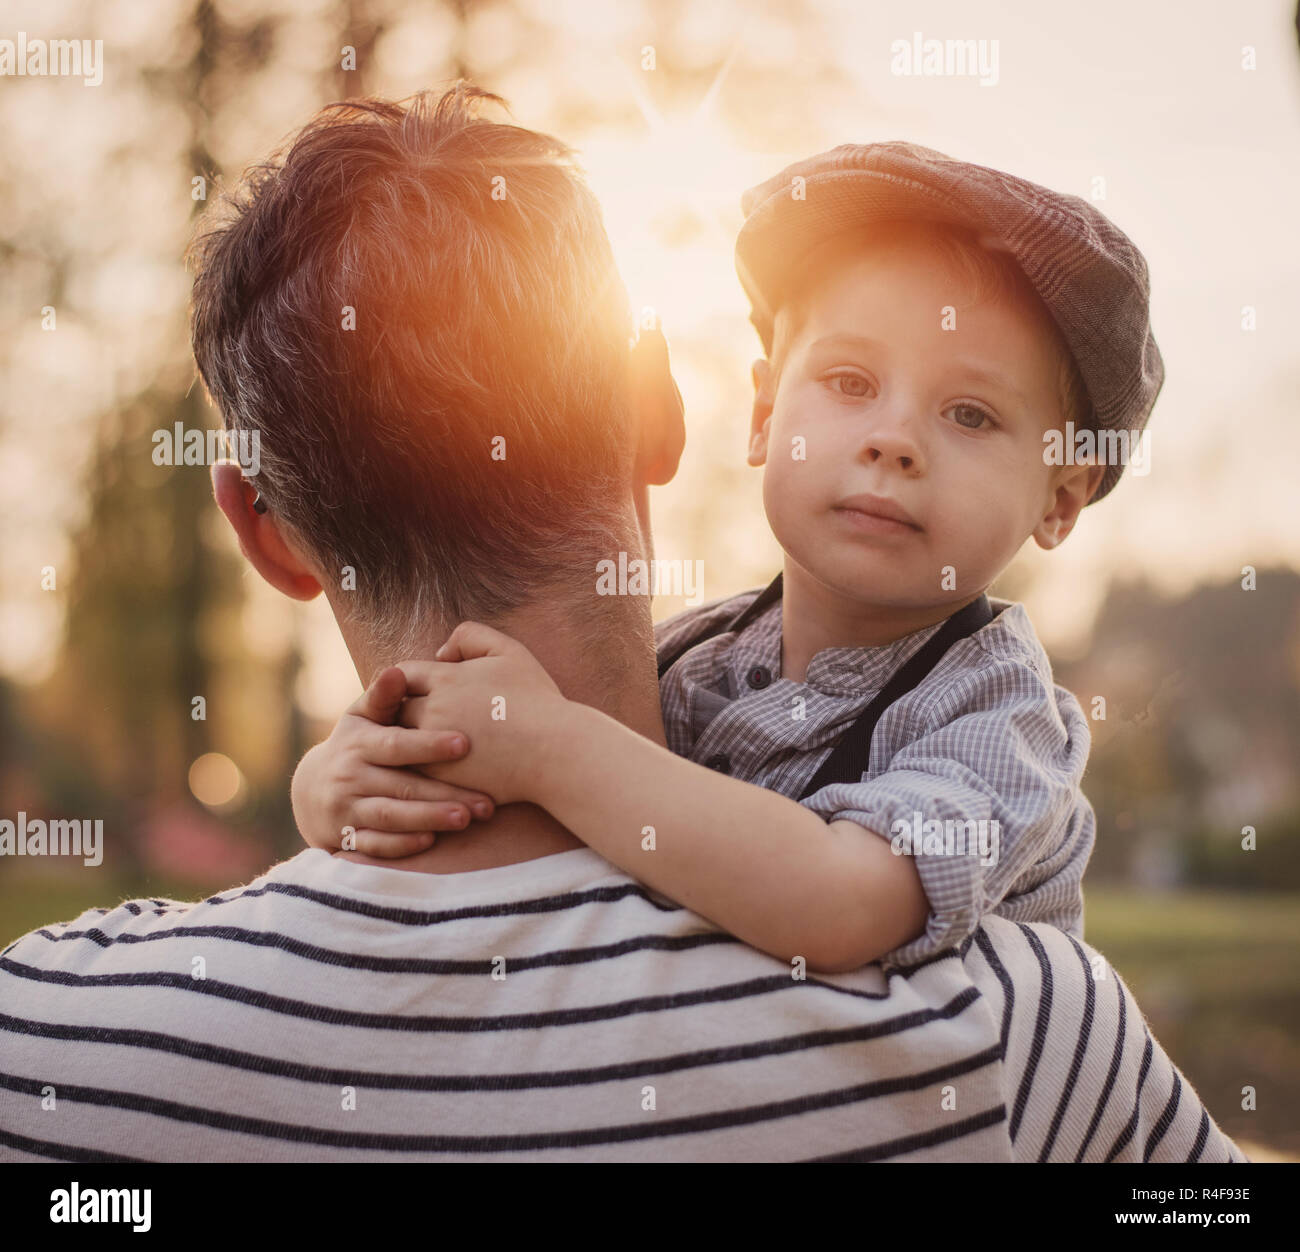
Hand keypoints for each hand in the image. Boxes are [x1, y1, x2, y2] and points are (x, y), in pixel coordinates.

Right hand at [290, 666, 496, 858]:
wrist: (311, 790)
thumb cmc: (355, 744)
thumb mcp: (361, 717)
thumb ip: (383, 697)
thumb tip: (397, 671)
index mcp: (359, 744)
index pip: (396, 745)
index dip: (428, 745)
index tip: (464, 744)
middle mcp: (350, 777)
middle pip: (401, 787)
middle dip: (443, 793)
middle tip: (485, 801)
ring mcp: (347, 810)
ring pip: (390, 818)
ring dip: (428, 819)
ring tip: (466, 819)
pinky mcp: (347, 840)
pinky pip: (375, 845)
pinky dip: (401, 845)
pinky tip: (432, 841)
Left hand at [396, 622, 567, 803]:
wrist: (555, 751)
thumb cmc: (536, 700)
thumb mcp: (509, 652)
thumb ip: (471, 637)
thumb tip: (441, 653)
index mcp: (445, 680)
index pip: (402, 675)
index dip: (408, 682)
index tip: (417, 691)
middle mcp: (432, 712)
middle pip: (395, 710)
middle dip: (403, 713)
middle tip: (411, 718)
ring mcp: (433, 750)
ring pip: (400, 745)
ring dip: (406, 743)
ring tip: (418, 744)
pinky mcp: (440, 782)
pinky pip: (413, 773)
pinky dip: (417, 768)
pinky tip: (433, 767)